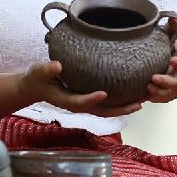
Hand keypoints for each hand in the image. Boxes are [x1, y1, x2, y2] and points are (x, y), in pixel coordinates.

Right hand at [18, 61, 143, 116]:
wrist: (35, 87)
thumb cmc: (37, 78)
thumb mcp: (38, 72)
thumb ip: (47, 69)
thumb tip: (57, 66)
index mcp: (66, 100)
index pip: (81, 102)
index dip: (92, 99)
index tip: (105, 93)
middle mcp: (78, 105)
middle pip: (101, 111)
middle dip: (119, 110)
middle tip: (137, 104)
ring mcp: (84, 104)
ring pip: (106, 110)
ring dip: (123, 108)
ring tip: (141, 103)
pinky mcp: (87, 100)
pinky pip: (105, 105)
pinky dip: (118, 103)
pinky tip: (130, 97)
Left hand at [146, 30, 176, 102]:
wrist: (173, 55)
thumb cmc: (172, 42)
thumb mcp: (173, 31)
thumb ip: (172, 25)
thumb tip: (172, 18)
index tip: (171, 60)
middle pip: (176, 79)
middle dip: (166, 81)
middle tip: (154, 78)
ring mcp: (173, 81)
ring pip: (169, 91)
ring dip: (159, 91)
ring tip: (148, 88)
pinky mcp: (165, 89)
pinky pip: (160, 96)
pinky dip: (152, 97)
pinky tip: (142, 97)